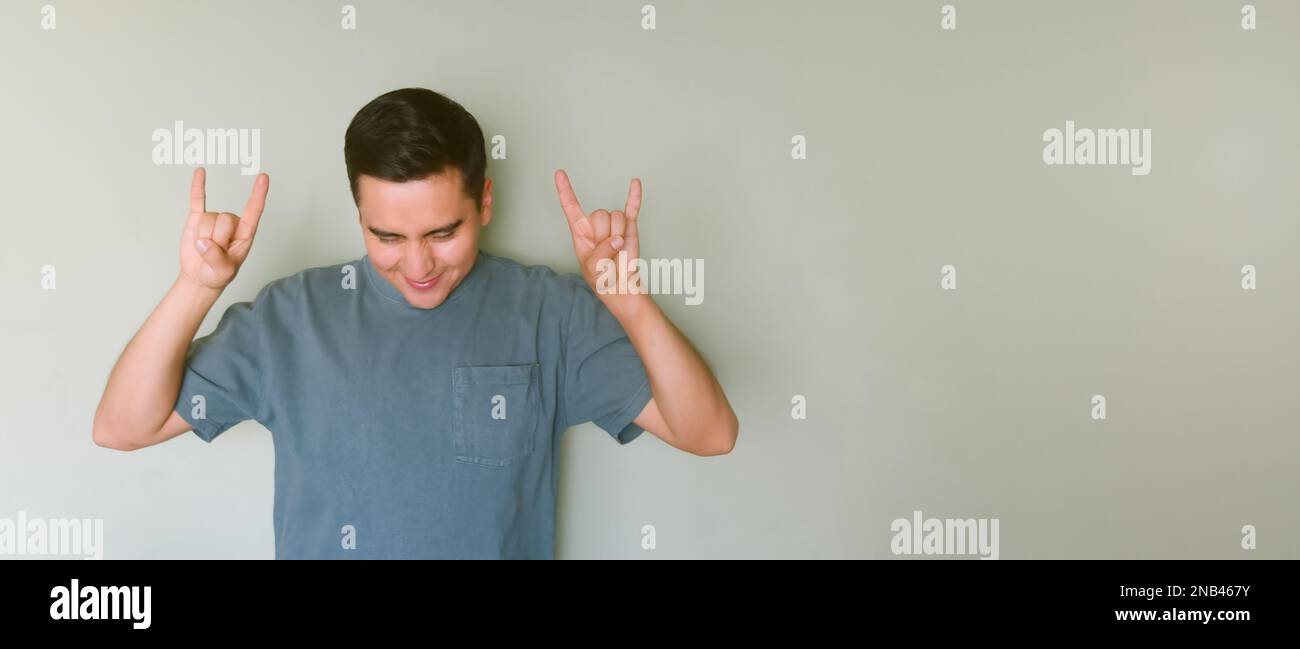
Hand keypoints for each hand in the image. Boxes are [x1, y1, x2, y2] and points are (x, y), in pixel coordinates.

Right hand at [179, 167, 268, 290]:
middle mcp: (231, 223)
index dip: (258, 194)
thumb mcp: (223, 272)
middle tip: (214, 251)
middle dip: (215, 238)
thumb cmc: (218, 274)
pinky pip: (197, 199)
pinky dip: (197, 186)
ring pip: (207, 218)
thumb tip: (203, 242)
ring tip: (204, 247)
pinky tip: (200, 172)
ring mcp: (214, 219)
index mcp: (244, 233)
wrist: (200, 277)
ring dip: (202, 236)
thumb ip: (216, 258)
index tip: (263, 177)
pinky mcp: (197, 218)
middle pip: (223, 219)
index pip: (253, 210)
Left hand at [554, 169, 641, 298]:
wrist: (620, 284)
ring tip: (617, 250)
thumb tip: (617, 239)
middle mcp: (596, 223)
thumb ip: (601, 253)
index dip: (565, 190)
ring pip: (616, 217)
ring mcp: (613, 223)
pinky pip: (632, 208)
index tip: (560, 173)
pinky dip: (635, 196)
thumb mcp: (593, 268)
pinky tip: (635, 183)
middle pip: (600, 214)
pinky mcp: (630, 225)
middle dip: (605, 235)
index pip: (570, 206)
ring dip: (619, 235)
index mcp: (581, 231)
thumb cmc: (601, 276)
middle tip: (607, 251)